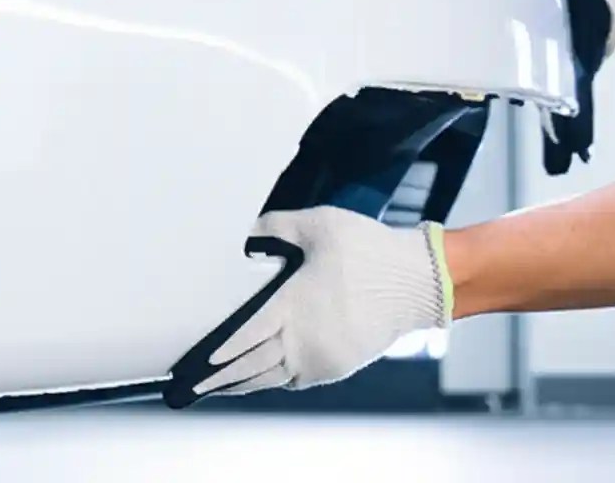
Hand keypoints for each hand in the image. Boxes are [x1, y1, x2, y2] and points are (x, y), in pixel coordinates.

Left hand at [164, 207, 449, 407]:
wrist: (419, 281)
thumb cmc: (370, 250)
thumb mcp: (321, 224)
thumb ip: (278, 225)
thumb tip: (247, 228)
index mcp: (293, 304)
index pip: (246, 335)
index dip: (221, 351)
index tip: (200, 361)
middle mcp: (304, 337)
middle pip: (252, 365)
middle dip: (221, 377)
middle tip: (195, 386)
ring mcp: (322, 356)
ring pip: (273, 377)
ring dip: (245, 385)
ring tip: (221, 389)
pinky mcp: (339, 364)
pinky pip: (298, 380)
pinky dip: (275, 383)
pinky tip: (263, 381)